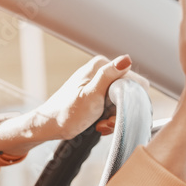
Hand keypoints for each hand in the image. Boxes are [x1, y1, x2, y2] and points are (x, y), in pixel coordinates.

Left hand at [29, 55, 149, 140]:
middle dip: (121, 111)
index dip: (131, 99)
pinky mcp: (99, 97)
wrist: (50, 126)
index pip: (134, 80)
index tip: (117, 111)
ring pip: (122, 103)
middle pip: (129, 93)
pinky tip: (99, 124)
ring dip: (115, 118)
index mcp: (101, 66)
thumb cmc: (67, 112)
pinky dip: (109, 119)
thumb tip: (126, 59)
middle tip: (107, 122)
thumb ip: (108, 76)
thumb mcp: (90, 95)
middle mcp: (103, 72)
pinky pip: (114, 108)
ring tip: (101, 124)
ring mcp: (101, 85)